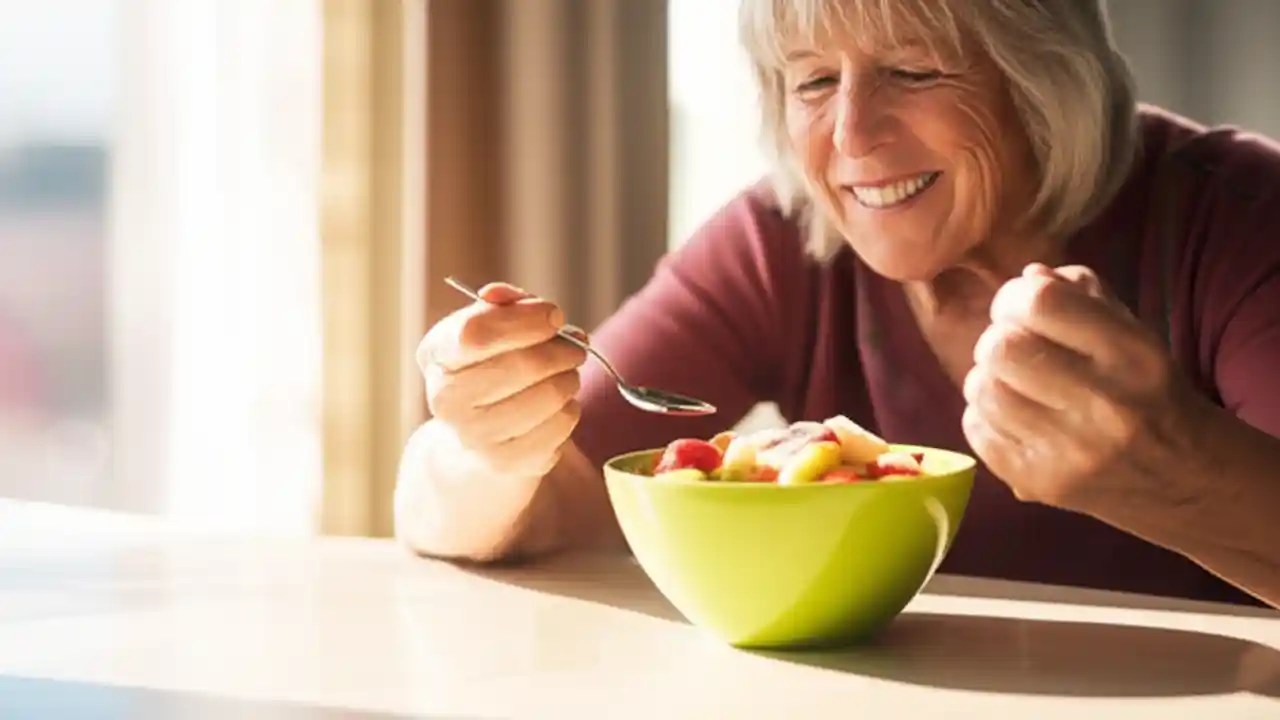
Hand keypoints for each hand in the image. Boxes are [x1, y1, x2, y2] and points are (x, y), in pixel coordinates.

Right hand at [418, 282, 586, 479]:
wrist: (476, 435)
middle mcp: (447, 399)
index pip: (478, 333)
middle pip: (524, 365)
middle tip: (574, 345)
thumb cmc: (489, 366)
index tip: (553, 316)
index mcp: (438, 355)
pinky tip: (556, 406)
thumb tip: (502, 295)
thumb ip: (503, 304)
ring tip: (564, 374)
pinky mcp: (507, 462)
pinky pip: (561, 425)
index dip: (526, 320)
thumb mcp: (489, 326)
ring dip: (570, 377)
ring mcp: (475, 436)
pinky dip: (569, 409)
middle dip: (562, 349)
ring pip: (550, 394)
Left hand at [961, 263, 1204, 513]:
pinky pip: (976, 430)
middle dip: (996, 340)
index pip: (1041, 303)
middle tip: (1013, 349)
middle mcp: (1104, 404)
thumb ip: (1082, 294)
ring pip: (982, 390)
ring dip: (987, 379)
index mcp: (1131, 354)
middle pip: (1000, 349)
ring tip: (1013, 384)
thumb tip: (1028, 277)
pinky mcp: (1039, 484)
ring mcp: (1069, 451)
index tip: (1019, 309)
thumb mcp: (1132, 332)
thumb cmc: (1145, 391)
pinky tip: (1012, 417)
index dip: (1014, 298)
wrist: (1183, 479)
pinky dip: (984, 416)